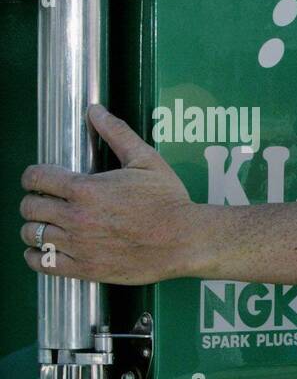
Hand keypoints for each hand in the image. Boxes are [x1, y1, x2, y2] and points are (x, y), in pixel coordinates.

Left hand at [21, 106, 197, 283]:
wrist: (185, 241)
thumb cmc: (169, 202)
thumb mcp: (147, 161)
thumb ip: (117, 134)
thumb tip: (96, 110)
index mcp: (86, 189)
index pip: (36, 178)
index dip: (33, 177)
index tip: (40, 181)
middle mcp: (77, 217)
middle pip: (29, 207)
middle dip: (34, 202)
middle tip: (46, 204)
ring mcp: (79, 245)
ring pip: (32, 234)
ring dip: (34, 228)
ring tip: (47, 227)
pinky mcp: (85, 268)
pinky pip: (42, 263)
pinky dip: (35, 256)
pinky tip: (44, 250)